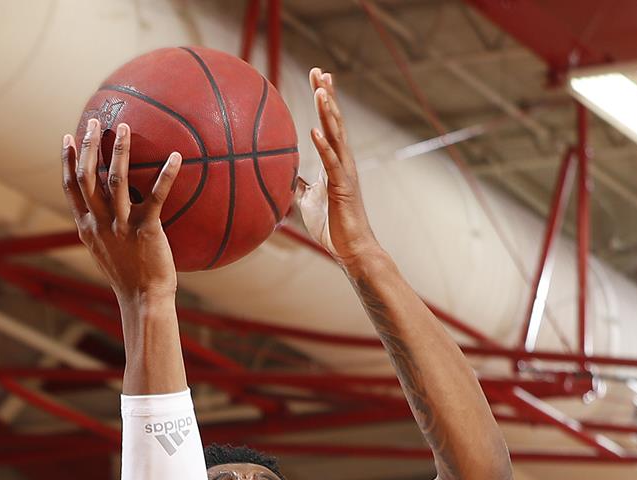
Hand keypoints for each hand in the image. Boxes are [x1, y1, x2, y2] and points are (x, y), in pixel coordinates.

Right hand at [63, 118, 182, 303]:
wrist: (143, 300)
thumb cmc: (129, 276)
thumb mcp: (106, 251)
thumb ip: (102, 227)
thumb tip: (108, 207)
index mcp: (87, 227)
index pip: (71, 187)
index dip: (66, 160)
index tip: (67, 137)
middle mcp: (100, 223)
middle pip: (87, 176)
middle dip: (87, 146)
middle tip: (93, 122)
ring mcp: (121, 225)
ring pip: (115, 180)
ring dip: (118, 151)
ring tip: (124, 128)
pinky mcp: (146, 230)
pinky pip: (157, 196)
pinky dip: (167, 174)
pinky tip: (176, 156)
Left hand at [296, 68, 378, 270]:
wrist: (352, 251)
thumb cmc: (333, 227)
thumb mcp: (309, 199)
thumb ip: (299, 183)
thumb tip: (284, 174)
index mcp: (335, 162)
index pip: (329, 124)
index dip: (324, 100)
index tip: (318, 78)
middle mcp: (343, 162)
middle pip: (334, 121)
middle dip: (327, 95)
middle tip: (319, 71)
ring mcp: (344, 173)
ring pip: (336, 136)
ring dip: (327, 113)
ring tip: (320, 91)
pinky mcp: (343, 188)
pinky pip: (331, 163)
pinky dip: (323, 146)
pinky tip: (314, 130)